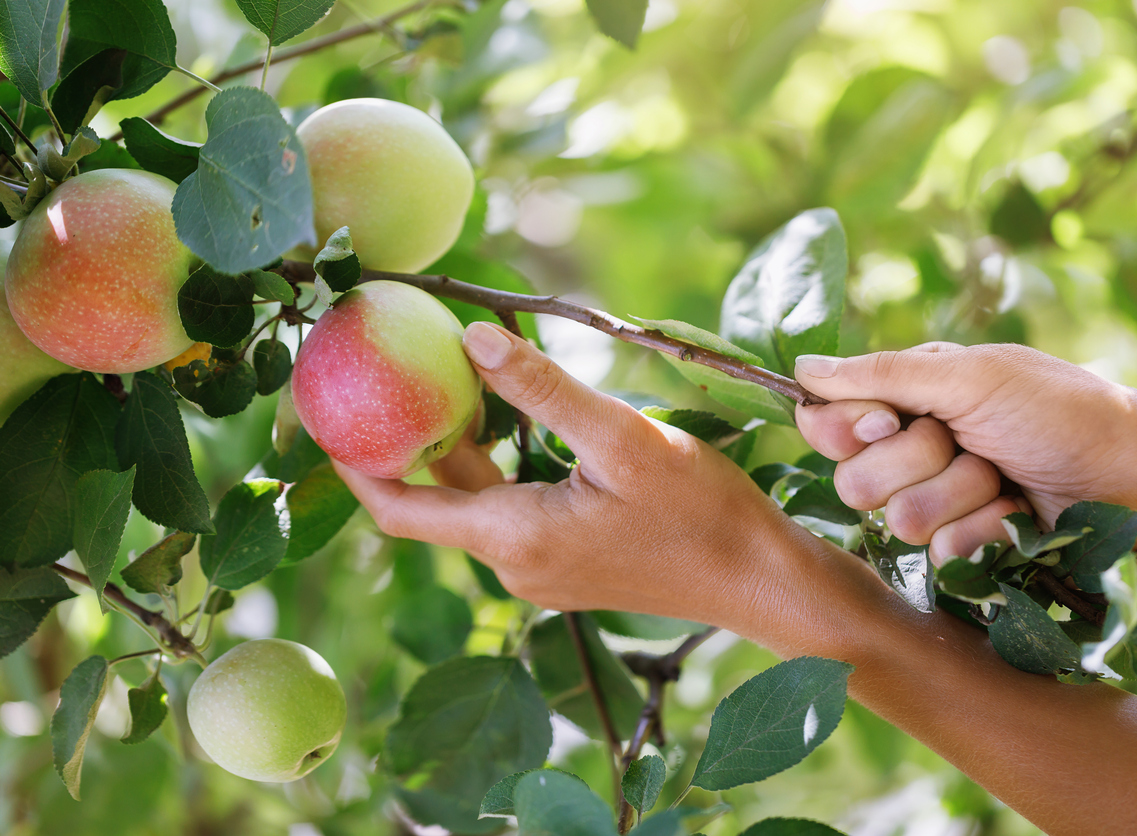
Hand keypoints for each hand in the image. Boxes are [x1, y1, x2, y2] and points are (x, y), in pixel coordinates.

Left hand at [334, 322, 825, 643]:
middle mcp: (515, 564)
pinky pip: (511, 512)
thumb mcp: (623, 438)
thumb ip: (543, 390)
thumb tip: (469, 339)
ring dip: (461, 446)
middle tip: (389, 372)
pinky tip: (513, 419)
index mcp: (513, 537)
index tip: (322, 415)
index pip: (401, 510)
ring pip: (477, 503)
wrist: (757, 580)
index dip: (355, 465)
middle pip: (437, 502)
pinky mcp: (569, 565)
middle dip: (409, 439)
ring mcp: (542, 571)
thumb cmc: (700, 511)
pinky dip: (499, 466)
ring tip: (452, 378)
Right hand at [794, 342, 1136, 561]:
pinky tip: (1018, 516)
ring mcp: (942, 502)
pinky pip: (940, 555)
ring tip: (1004, 479)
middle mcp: (915, 451)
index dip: (847, 430)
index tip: (888, 420)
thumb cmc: (1058, 410)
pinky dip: (985, 532)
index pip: (828, 422)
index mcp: (909, 400)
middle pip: (853, 479)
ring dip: (959, 496)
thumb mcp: (968, 377)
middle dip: (916, 463)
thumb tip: (803, 368)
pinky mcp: (969, 549)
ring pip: (896, 520)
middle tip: (968, 443)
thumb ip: (881, 374)